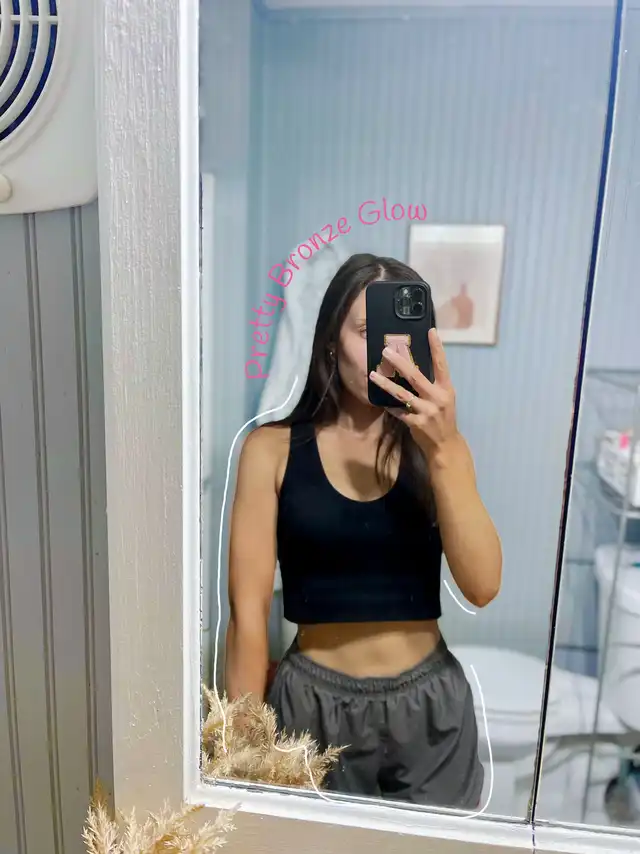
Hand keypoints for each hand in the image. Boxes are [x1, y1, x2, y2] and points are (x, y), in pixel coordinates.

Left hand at [369, 328, 458, 457]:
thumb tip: (413, 367)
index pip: (442, 364)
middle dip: (399, 363)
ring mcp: (426, 411)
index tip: (431, 331)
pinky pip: (398, 411)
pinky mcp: (416, 423)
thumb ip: (433, 384)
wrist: (445, 444)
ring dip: (386, 383)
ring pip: (402, 394)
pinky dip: (388, 405)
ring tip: (372, 375)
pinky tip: (379, 400)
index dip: (437, 348)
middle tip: (385, 351)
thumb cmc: (444, 418)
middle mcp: (437, 398)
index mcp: (446, 389)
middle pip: (416, 376)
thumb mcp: (444, 398)